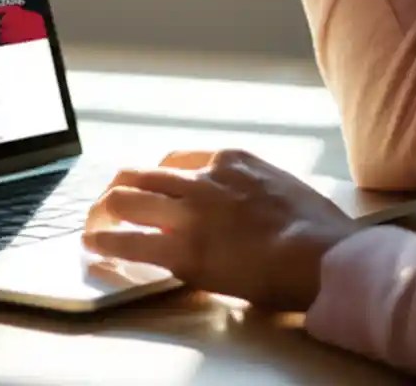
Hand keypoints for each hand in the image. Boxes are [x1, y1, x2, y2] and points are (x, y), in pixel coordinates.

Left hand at [83, 149, 361, 311]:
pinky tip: (94, 246)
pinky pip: (129, 242)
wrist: (322, 255)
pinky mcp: (181, 250)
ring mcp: (188, 214)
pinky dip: (105, 242)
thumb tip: (257, 206)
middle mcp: (202, 180)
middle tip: (108, 203)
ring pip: (126, 200)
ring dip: (104, 212)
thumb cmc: (320, 230)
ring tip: (93, 225)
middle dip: (120, 188)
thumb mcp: (287, 189)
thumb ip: (258, 190)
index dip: (156, 176)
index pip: (176, 160)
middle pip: (141, 174)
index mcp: (230, 162)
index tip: (150, 187)